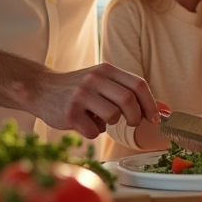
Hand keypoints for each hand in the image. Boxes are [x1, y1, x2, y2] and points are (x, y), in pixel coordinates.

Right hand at [31, 62, 158, 138]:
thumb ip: (126, 91)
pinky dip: (93, 132)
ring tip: (99, 118)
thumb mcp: (101, 82)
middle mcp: (94, 79)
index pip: (138, 84)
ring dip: (111, 124)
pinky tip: (83, 123)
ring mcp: (81, 95)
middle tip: (132, 123)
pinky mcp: (70, 112)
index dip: (151, 103)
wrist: (41, 90)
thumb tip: (160, 111)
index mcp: (106, 69)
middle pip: (129, 100)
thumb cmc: (79, 90)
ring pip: (112, 116)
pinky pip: (93, 131)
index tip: (155, 118)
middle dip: (135, 117)